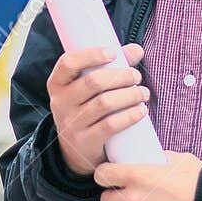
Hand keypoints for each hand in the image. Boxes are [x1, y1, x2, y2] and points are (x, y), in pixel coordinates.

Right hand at [46, 42, 147, 177]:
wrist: (75, 150)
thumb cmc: (86, 108)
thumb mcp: (89, 88)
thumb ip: (111, 66)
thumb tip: (136, 49)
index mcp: (57, 83)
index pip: (68, 63)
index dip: (91, 55)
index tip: (113, 53)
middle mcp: (60, 102)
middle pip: (93, 82)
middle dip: (120, 76)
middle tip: (137, 76)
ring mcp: (71, 123)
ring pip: (104, 103)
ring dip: (129, 95)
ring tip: (143, 93)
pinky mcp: (85, 142)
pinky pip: (110, 126)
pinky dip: (129, 116)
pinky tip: (142, 111)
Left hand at [95, 151, 201, 200]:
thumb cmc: (199, 185)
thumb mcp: (179, 160)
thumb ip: (158, 159)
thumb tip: (150, 159)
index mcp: (135, 176)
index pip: (102, 175)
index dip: (105, 175)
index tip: (111, 177)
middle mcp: (131, 200)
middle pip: (106, 200)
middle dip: (115, 198)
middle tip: (129, 198)